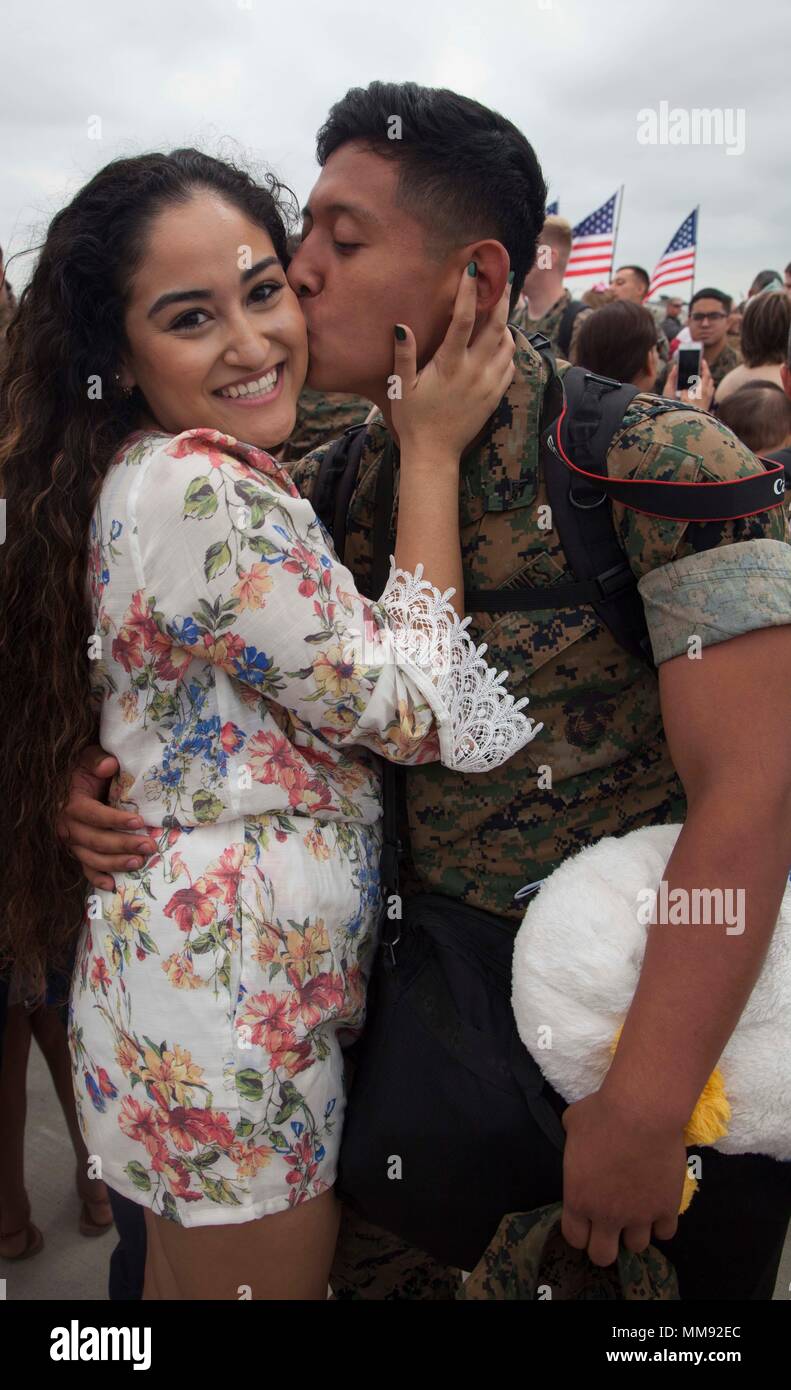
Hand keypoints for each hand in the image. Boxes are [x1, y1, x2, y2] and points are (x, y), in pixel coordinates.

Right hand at [56, 744, 156, 890]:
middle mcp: (68, 827)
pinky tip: (112, 885)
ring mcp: (71, 842)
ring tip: (138, 863)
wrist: (70, 782)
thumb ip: (96, 760)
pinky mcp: (76, 850)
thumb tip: (109, 765)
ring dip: (115, 863)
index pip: (94, 815)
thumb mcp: (88, 758)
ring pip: (92, 858)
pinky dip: (96, 878)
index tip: (138, 821)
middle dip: (123, 845)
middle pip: (96, 840)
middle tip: (149, 846)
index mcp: (71, 805)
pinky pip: (84, 868)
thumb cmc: (84, 770)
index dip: (115, 820)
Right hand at [389, 264, 514, 457]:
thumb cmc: (413, 419)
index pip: (464, 320)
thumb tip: (402, 326)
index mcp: (449, 364)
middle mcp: (474, 371)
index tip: (474, 269)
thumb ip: (404, 355)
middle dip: (502, 299)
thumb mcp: (401, 387)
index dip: (470, 292)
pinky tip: (500, 344)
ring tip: (499, 311)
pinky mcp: (495, 396)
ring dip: (506, 324)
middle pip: (496, 326)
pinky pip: (510, 366)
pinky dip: (508, 349)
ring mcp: (489, 384)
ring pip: (508, 345)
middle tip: (504, 280)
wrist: (434, 453)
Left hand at [560, 1089, 686, 1266]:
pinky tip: (659, 1206)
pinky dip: (662, 1223)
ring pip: (636, 1247)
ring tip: (637, 1212)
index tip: (585, 1221)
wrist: (642, 1112)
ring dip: (635, 1232)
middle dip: (605, 1243)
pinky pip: (666, 1232)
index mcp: (578, 1199)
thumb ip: (573, 1140)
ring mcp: (639, 1216)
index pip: (574, 1237)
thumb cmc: (602, 1114)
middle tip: (610, 1224)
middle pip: (603, 1256)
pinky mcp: (666, 1208)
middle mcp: (607, 1215)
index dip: (579, 1231)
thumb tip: (577, 1133)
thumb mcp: (573, 1123)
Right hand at [663, 357, 714, 410]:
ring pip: (711, 385)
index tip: (703, 361)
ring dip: (707, 380)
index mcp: (702, 389)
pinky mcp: (709, 403)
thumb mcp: (683, 400)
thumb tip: (684, 389)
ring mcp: (709, 398)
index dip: (704, 367)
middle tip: (701, 368)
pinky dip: (707, 387)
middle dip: (706, 372)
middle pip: (710, 378)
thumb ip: (684, 392)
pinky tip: (702, 389)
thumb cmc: (689, 412)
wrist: (697, 425)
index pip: (706, 374)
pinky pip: (710, 391)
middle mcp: (708, 393)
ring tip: (701, 378)